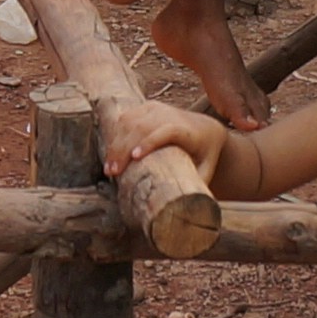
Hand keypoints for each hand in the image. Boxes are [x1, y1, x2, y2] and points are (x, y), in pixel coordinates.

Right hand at [104, 99, 227, 177]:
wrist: (207, 128)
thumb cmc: (206, 155)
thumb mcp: (207, 170)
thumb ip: (198, 186)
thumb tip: (188, 209)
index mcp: (188, 130)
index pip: (167, 130)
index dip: (150, 141)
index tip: (135, 157)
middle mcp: (172, 115)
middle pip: (142, 127)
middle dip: (124, 149)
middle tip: (113, 172)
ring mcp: (158, 109)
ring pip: (130, 121)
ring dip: (116, 144)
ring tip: (109, 168)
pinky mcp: (147, 108)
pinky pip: (126, 118)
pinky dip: (115, 135)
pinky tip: (110, 154)